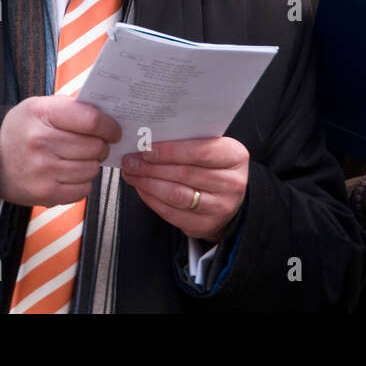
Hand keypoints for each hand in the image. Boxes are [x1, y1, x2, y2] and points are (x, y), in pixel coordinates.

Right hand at [0, 95, 122, 206]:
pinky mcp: (45, 193)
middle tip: (94, 145)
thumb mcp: (39, 106)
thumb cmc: (20, 130)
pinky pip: (83, 190)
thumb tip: (106, 117)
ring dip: (91, 164)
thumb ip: (72, 108)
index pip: (91, 120)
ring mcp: (43, 170)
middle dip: (101, 146)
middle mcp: (41, 142)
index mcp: (42, 114)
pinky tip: (69, 173)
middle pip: (95, 146)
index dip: (109, 126)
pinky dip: (82, 182)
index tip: (113, 130)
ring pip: (92, 169)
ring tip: (77, 158)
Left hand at [121, 138, 248, 242]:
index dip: (171, 151)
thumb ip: (188, 143)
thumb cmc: (214, 166)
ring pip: (176, 195)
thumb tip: (149, 140)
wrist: (229, 198)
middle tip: (130, 161)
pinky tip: (141, 188)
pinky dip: (151, 199)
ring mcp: (220, 207)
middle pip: (184, 174)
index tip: (146, 149)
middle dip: (151, 167)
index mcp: (235, 156)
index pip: (201, 151)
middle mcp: (232, 183)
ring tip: (132, 174)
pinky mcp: (205, 225)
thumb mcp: (212, 148)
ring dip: (148, 183)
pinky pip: (171, 213)